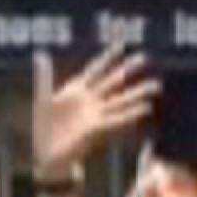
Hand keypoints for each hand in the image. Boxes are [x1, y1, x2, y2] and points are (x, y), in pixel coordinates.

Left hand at [32, 46, 160, 176]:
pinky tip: (145, 108)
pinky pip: (116, 118)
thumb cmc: (43, 127)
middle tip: (143, 57)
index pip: (95, 69)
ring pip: (120, 99)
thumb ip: (44, 79)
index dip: (107, 57)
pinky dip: (131, 112)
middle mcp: (89, 100)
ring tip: (155, 85)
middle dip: (127, 69)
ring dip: (137, 92)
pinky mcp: (95, 127)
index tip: (121, 45)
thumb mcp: (42, 100)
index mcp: (76, 89)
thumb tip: (41, 56)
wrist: (44, 151)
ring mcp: (94, 113)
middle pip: (111, 81)